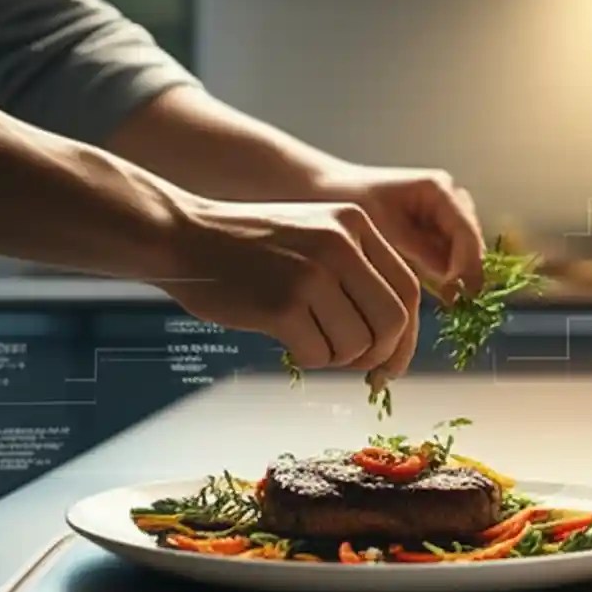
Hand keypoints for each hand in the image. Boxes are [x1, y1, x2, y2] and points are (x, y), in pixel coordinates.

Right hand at [161, 201, 420, 376]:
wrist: (184, 236)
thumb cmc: (249, 246)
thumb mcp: (316, 234)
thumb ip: (357, 270)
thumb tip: (394, 338)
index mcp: (355, 224)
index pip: (408, 290)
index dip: (407, 335)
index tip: (393, 360)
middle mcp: (340, 245)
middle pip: (391, 322)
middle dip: (379, 355)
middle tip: (358, 367)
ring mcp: (311, 274)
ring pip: (356, 345)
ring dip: (336, 358)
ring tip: (309, 339)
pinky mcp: (282, 305)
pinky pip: (318, 356)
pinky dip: (308, 360)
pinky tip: (288, 340)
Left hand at [314, 166, 484, 301]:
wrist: (325, 191)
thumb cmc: (350, 201)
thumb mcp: (383, 226)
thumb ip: (419, 249)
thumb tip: (450, 277)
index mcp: (438, 189)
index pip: (466, 229)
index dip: (466, 261)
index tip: (457, 287)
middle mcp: (448, 197)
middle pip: (470, 239)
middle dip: (466, 268)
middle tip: (458, 300)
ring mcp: (443, 213)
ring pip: (463, 249)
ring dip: (458, 272)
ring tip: (451, 299)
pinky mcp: (432, 229)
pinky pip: (448, 253)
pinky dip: (446, 273)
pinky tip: (444, 295)